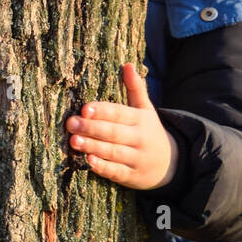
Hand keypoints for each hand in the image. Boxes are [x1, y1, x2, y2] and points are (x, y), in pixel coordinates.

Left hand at [65, 63, 179, 190]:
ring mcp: (136, 158)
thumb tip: (128, 65)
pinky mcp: (132, 176)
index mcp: (140, 119)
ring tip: (73, 141)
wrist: (170, 163)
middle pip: (113, 132)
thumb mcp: (145, 110)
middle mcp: (139, 138)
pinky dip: (103, 167)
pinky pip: (116, 172)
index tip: (84, 108)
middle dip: (91, 128)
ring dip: (93, 146)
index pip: (120, 113)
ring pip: (113, 152)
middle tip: (71, 123)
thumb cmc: (148, 131)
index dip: (103, 111)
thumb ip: (136, 88)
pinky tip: (88, 161)